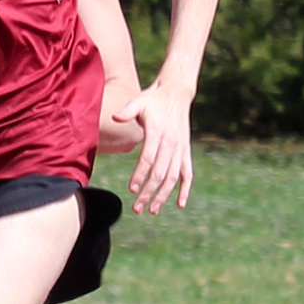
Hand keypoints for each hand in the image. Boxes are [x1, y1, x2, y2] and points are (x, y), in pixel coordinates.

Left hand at [113, 79, 195, 214]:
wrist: (176, 93)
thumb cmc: (153, 99)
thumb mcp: (139, 101)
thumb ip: (128, 111)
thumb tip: (116, 117)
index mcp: (158, 132)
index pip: (148, 158)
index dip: (140, 175)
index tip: (131, 189)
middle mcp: (171, 143)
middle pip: (159, 173)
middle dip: (148, 192)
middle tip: (137, 208)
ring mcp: (180, 148)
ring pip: (173, 177)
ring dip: (163, 196)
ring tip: (152, 210)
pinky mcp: (186, 151)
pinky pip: (187, 173)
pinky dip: (185, 189)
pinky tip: (180, 204)